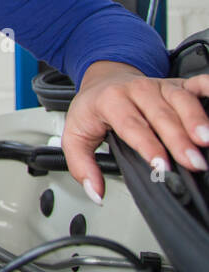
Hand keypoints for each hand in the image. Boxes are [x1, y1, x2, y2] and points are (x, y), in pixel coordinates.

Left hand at [64, 61, 208, 202]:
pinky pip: (197, 83)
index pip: (131, 126)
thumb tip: (96, 193)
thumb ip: (82, 166)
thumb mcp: (75, 135)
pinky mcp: (178, 84)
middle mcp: (137, 90)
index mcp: (111, 102)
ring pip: (181, 100)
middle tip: (193, 162)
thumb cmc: (93, 108)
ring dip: (196, 119)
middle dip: (178, 140)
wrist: (104, 79)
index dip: (148, 145)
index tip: (161, 165)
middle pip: (160, 115)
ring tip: (206, 140)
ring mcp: (160, 85)